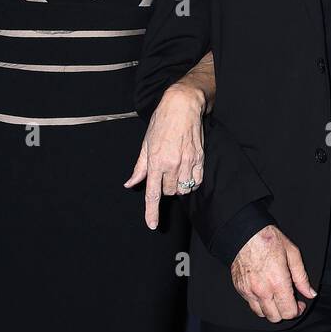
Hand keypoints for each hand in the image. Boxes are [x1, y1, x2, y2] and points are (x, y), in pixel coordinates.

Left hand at [125, 82, 205, 228]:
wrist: (182, 106)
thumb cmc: (161, 122)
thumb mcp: (146, 144)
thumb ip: (140, 167)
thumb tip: (131, 183)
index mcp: (156, 161)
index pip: (153, 194)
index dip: (152, 212)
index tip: (152, 224)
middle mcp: (172, 164)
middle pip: (169, 192)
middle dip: (165, 189)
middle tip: (164, 175)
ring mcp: (188, 162)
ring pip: (183, 188)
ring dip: (178, 186)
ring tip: (175, 173)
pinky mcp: (200, 158)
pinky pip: (197, 181)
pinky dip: (191, 182)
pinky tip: (187, 174)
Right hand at [230, 224, 316, 321]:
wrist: (245, 233)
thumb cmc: (269, 240)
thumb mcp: (293, 254)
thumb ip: (302, 277)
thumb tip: (310, 293)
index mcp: (278, 282)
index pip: (288, 312)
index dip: (297, 311)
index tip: (299, 304)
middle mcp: (262, 290)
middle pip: (275, 317)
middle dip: (285, 312)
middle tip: (289, 301)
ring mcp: (249, 291)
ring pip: (262, 314)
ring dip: (271, 310)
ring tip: (277, 297)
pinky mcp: (240, 289)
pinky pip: (251, 305)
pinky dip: (260, 303)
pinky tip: (265, 291)